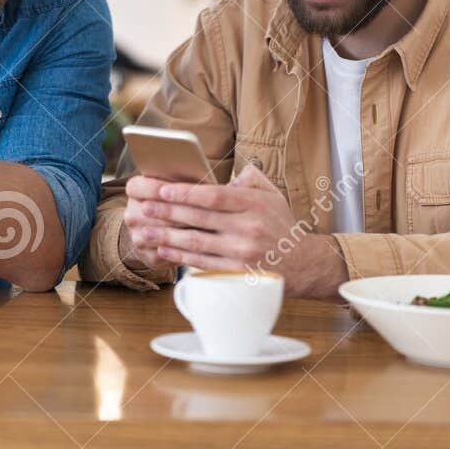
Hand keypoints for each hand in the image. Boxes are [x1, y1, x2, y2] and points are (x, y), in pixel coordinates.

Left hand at [123, 165, 346, 297]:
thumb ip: (246, 182)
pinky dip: (179, 256)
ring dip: (166, 235)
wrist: (305, 264)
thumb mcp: (272, 196)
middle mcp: (248, 228)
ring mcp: (242, 252)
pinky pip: (202, 263)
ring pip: (196, 242)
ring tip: (145, 228)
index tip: (163, 189)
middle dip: (168, 211)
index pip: (214, 196)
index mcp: (255, 205)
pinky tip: (163, 249)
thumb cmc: (282, 226)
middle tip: (144, 204)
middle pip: (199, 218)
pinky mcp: (237, 273)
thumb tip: (217, 176)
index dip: (186, 193)